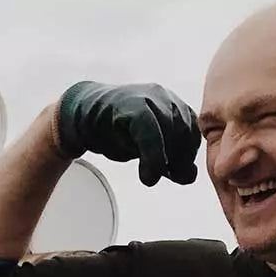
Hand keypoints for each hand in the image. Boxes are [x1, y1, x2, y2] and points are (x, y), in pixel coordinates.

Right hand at [52, 81, 199, 186]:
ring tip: (152, 178)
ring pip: (170, 131)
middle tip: (170, 177)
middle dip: (180, 158)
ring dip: (165, 160)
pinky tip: (148, 175)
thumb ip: (168, 161)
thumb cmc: (117, 133)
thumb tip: (190, 177)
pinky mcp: (131, 105)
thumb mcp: (147, 149)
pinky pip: (150, 131)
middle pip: (185, 131)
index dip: (189, 155)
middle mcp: (165, 98)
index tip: (179, 173)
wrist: (83, 119)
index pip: (192, 131)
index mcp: (173, 106)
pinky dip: (153, 156)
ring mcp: (149, 99)